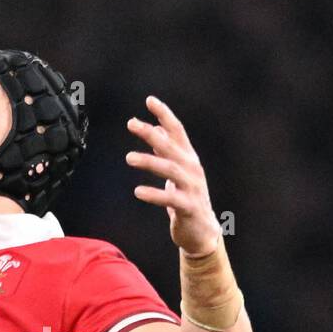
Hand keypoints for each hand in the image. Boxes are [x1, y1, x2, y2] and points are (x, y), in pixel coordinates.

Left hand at [125, 96, 220, 257]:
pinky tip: (138, 191)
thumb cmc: (187, 197)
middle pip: (171, 146)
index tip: (150, 100)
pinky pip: (170, 198)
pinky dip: (154, 194)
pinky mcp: (188, 207)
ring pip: (170, 169)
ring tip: (129, 158)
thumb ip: (168, 151)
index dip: (165, 115)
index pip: (177, 131)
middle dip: (151, 133)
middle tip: (131, 123)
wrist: (203, 231)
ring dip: (149, 161)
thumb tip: (156, 129)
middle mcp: (192, 169)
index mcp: (188, 158)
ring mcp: (192, 187)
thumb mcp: (178, 171)